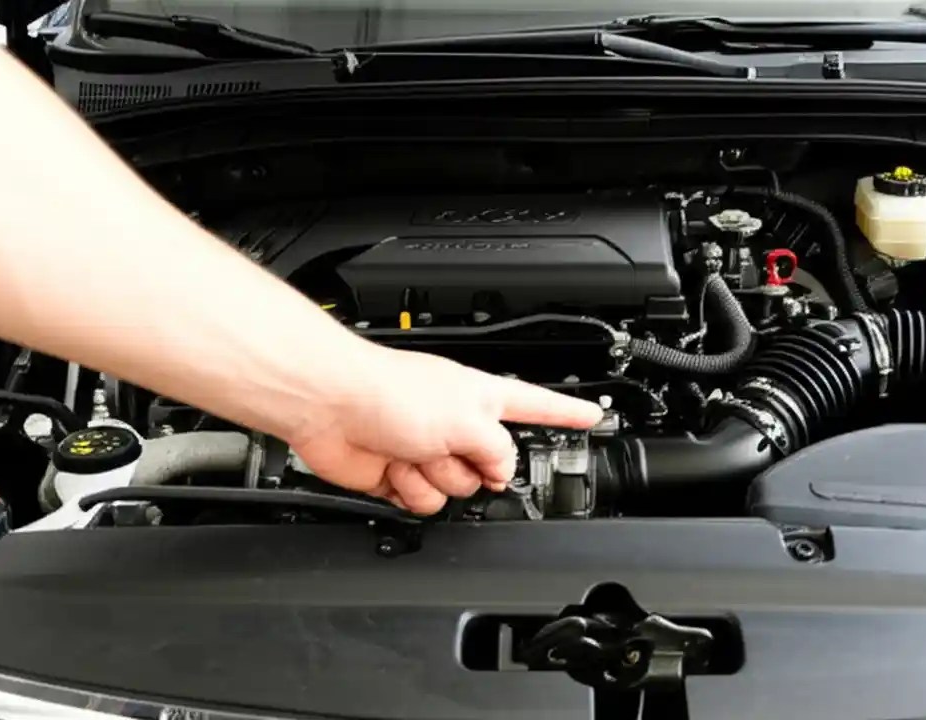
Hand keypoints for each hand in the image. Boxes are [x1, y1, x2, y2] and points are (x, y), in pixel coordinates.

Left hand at [288, 344, 602, 513]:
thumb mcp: (468, 418)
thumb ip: (499, 449)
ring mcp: (426, 451)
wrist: (331, 406)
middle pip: (490, 468)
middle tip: (447, 447)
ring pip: (454, 491)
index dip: (568, 414)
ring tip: (411, 452)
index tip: (594, 418)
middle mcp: (455, 425)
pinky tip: (392, 468)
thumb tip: (500, 471)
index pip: (538, 406)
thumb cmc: (391, 393)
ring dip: (433, 478)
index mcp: (480, 399)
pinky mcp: (398, 475)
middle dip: (470, 468)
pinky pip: (421, 503)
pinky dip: (407, 491)